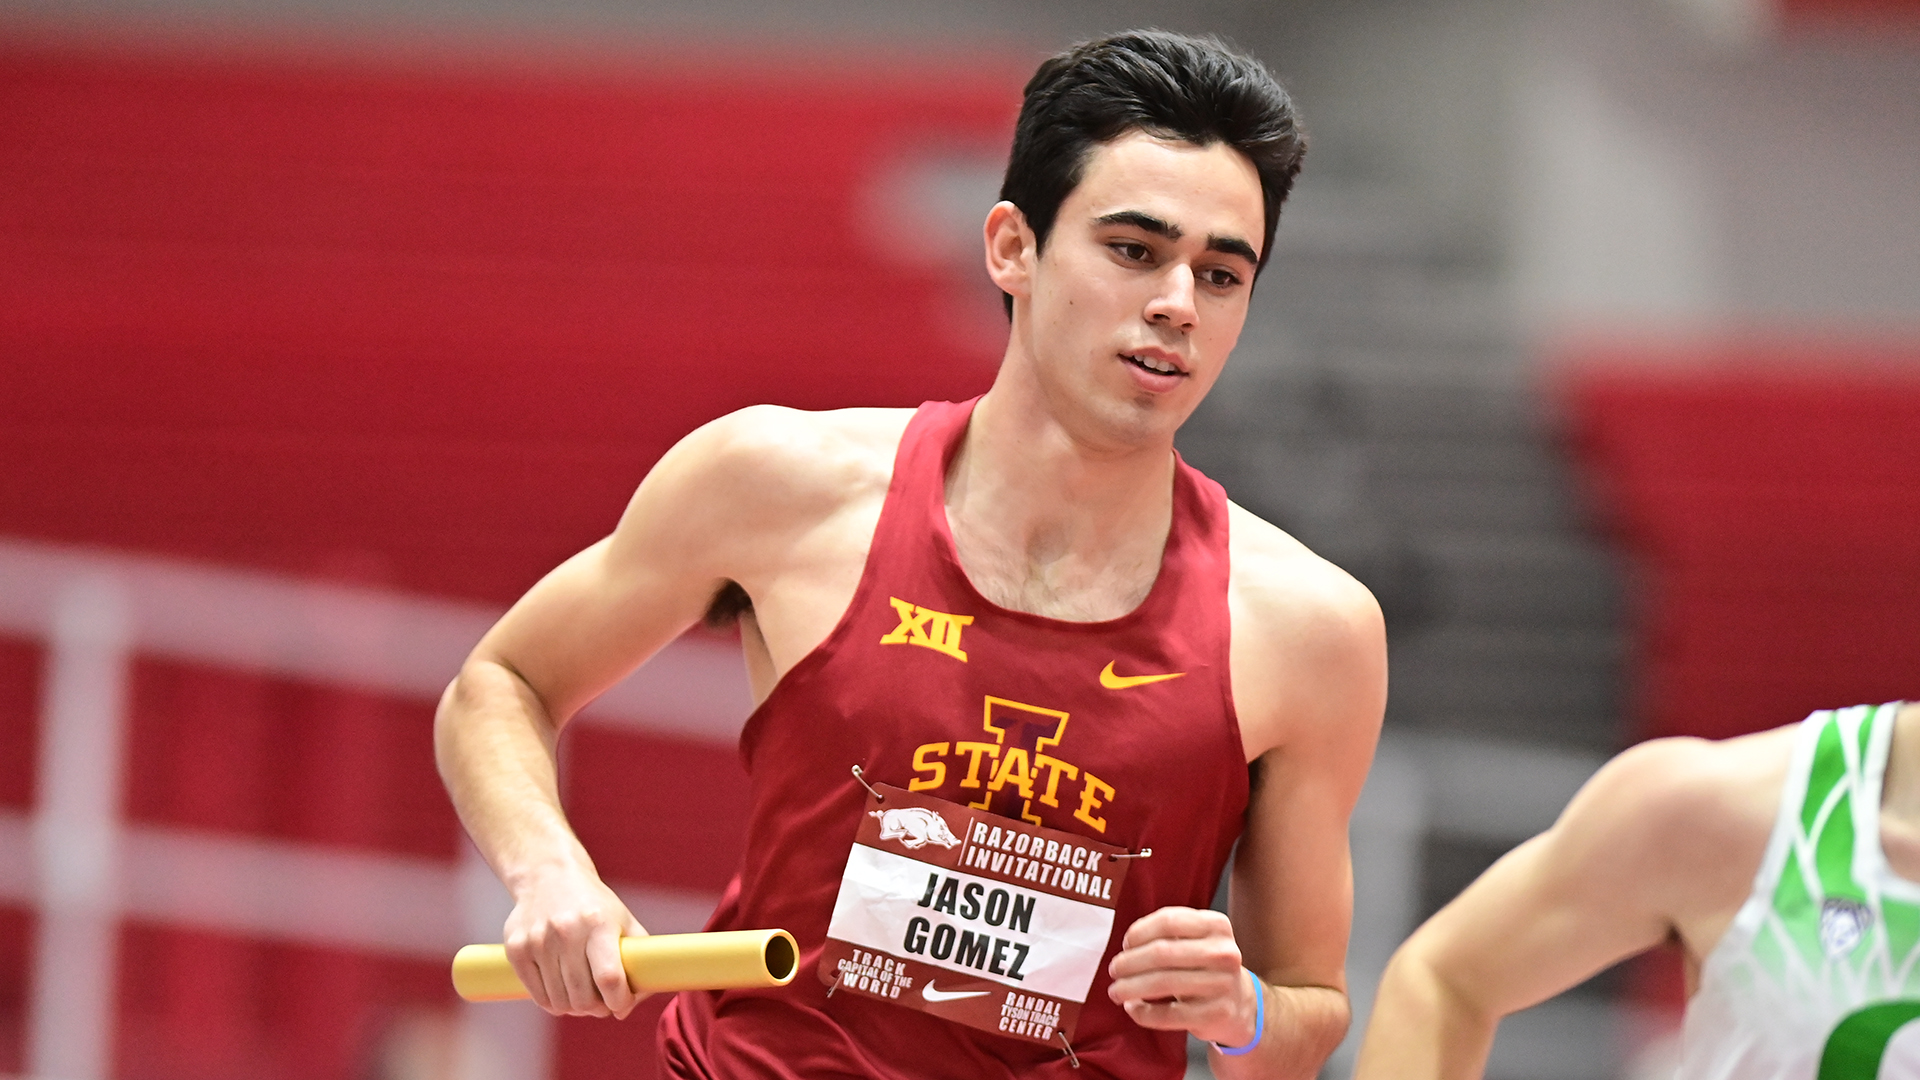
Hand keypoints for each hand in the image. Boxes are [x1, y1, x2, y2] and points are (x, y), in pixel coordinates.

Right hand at [502, 860, 647, 1018]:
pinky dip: (553, 1003)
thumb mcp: (623, 920)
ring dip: (575, 1008)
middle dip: (597, 1009)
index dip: (619, 1001)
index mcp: (598, 923)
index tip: (621, 1005)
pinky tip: (562, 992)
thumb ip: (637, 959)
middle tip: (602, 1003)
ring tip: (582, 996)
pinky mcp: (516, 949)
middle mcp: (566, 931)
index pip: (609, 977)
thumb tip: (630, 1003)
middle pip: (583, 997)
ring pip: (560, 1002)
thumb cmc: (593, 905)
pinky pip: (538, 997)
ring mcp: (538, 941)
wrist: (547, 876)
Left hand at [1107, 906, 1259, 1047]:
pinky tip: (1133, 1008)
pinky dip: (1143, 1012)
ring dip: (1130, 988)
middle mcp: (1224, 953)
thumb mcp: (1198, 938)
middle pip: (1162, 953)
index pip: (1168, 921)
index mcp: (1217, 925)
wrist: (1240, 1002)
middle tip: (1114, 970)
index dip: (1139, 932)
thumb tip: (1128, 945)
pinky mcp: (1215, 1014)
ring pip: (1162, 983)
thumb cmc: (1206, 964)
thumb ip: (1167, 933)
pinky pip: (1168, 1014)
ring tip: (1116, 991)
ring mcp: (1222, 985)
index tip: (1126, 943)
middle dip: (1129, 962)